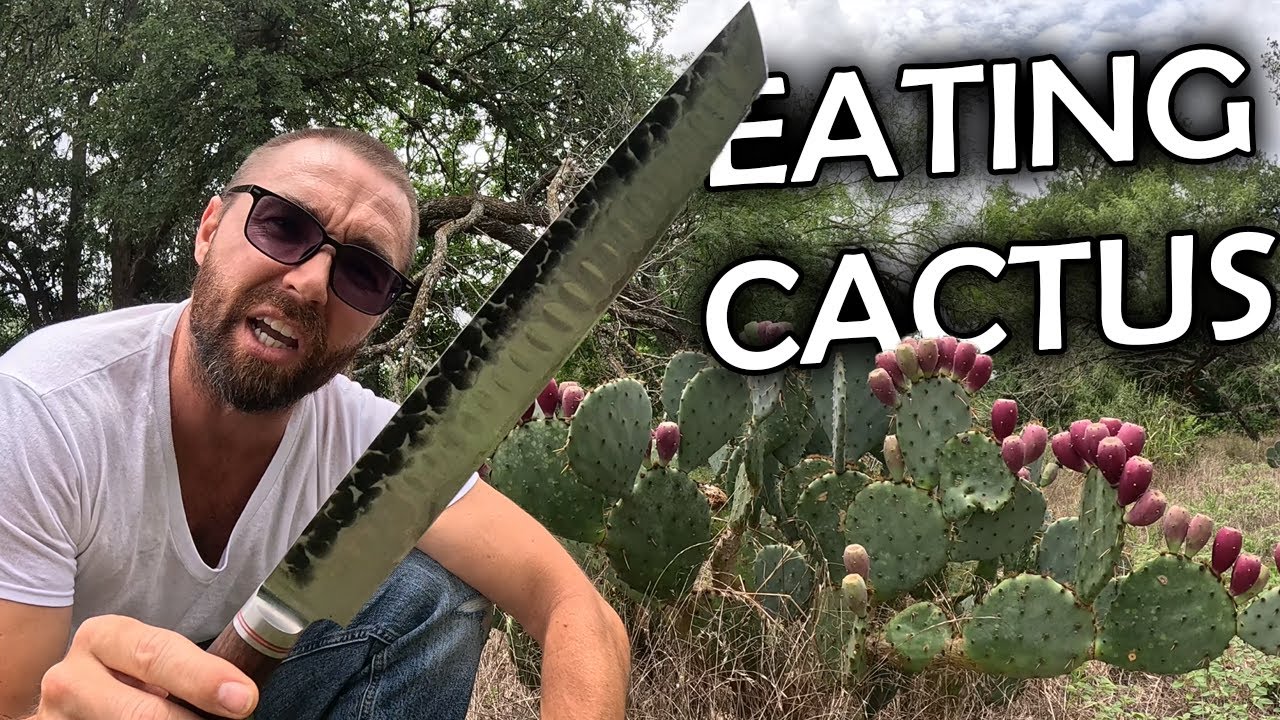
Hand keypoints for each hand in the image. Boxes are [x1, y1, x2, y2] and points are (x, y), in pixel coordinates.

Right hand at [29, 615, 257, 718]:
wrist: (75, 702)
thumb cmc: (127, 678)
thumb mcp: (147, 661)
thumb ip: (183, 668)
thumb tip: (238, 694)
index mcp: (103, 637)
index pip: (158, 655)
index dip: (203, 678)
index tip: (242, 697)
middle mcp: (70, 676)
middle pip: (139, 710)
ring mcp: (56, 717)